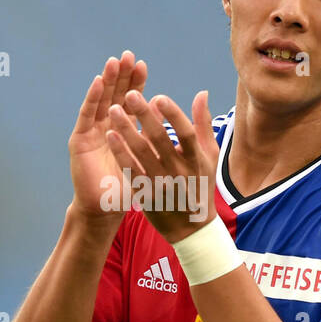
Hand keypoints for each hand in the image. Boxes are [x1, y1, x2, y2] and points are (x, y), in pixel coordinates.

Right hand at [68, 51, 146, 218]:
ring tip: (113, 63)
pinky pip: (86, 117)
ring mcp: (91, 132)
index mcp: (123, 129)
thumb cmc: (130, 186)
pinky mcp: (80, 141)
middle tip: (127, 56)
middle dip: (120, 76)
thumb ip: (159, 135)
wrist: (106, 209)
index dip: (135, 83)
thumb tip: (170, 112)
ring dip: (106, 81)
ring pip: (100, 101)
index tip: (142, 65)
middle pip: (114, 95)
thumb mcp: (148, 159)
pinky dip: (92, 99)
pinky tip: (98, 83)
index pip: (130, 100)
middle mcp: (106, 126)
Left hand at [105, 89, 219, 243]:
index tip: (158, 97)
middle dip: (144, 115)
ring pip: (141, 153)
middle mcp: (179, 171)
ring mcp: (162, 184)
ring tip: (113, 110)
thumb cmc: (200, 185)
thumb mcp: (209, 156)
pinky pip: (131, 170)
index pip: (186, 133)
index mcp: (196, 160)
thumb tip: (201, 93)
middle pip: (160, 139)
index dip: (173, 115)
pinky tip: (110, 135)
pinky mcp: (146, 195)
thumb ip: (203, 124)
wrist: (190, 228)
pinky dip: (120, 153)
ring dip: (126, 130)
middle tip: (129, 94)